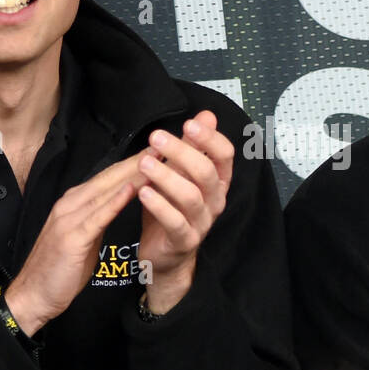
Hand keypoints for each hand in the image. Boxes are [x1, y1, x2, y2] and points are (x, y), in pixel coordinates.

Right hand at [4, 153, 146, 335]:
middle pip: (109, 178)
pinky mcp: (71, 238)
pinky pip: (97, 216)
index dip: (133, 163)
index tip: (157, 151)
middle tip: (163, 146)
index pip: (108, 177)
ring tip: (155, 160)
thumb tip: (118, 205)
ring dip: (132, 175)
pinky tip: (131, 190)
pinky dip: (114, 202)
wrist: (33, 295)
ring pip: (105, 191)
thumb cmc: (60, 269)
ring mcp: (68, 219)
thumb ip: (99, 219)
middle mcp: (70, 204)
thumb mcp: (84, 238)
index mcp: (73, 203)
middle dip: (137, 162)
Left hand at [137, 110, 233, 312]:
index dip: (210, 138)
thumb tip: (207, 115)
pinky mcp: (185, 240)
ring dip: (167, 176)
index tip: (189, 123)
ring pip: (191, 196)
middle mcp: (215, 201)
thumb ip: (193, 145)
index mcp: (218, 181)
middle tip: (156, 137)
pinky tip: (143, 192)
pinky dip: (159, 205)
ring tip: (145, 162)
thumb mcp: (180, 173)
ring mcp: (202, 222)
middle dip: (181, 152)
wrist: (165, 254)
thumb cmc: (172, 208)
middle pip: (206, 172)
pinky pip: (175, 222)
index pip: (225, 155)